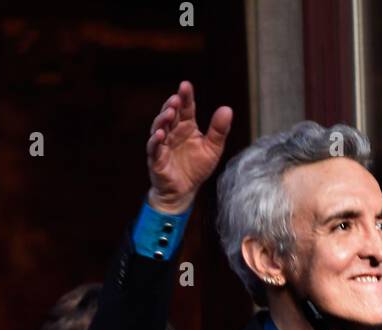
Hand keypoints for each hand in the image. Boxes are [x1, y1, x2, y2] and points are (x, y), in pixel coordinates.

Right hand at [146, 81, 232, 213]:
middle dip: (172, 105)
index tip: (186, 85)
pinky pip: (154, 148)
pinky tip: (160, 134)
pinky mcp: (156, 159)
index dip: (185, 96)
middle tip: (177, 98)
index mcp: (186, 127)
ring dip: (162, 119)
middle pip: (170, 114)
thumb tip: (227, 109)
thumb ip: (219, 130)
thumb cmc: (196, 168)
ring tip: (169, 112)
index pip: (186, 108)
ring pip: (158, 127)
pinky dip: (155, 141)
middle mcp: (173, 132)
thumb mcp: (213, 148)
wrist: (184, 192)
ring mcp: (163, 144)